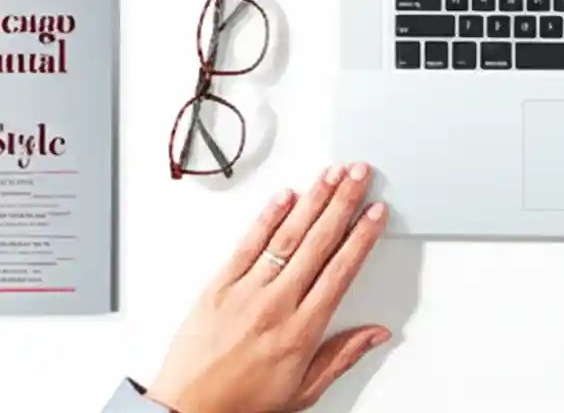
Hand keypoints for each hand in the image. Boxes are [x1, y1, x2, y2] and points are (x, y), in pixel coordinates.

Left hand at [147, 162, 389, 412]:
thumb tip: (376, 334)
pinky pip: (246, 245)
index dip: (361, 237)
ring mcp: (245, 292)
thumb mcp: (304, 390)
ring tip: (330, 175)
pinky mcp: (218, 287)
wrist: (187, 411)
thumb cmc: (242, 403)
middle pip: (319, 242)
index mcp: (301, 331)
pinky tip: (284, 196)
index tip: (375, 214)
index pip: (341, 270)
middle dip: (343, 203)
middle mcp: (276, 305)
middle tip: (360, 176)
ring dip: (312, 200)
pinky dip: (267, 217)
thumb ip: (342, 356)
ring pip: (287, 236)